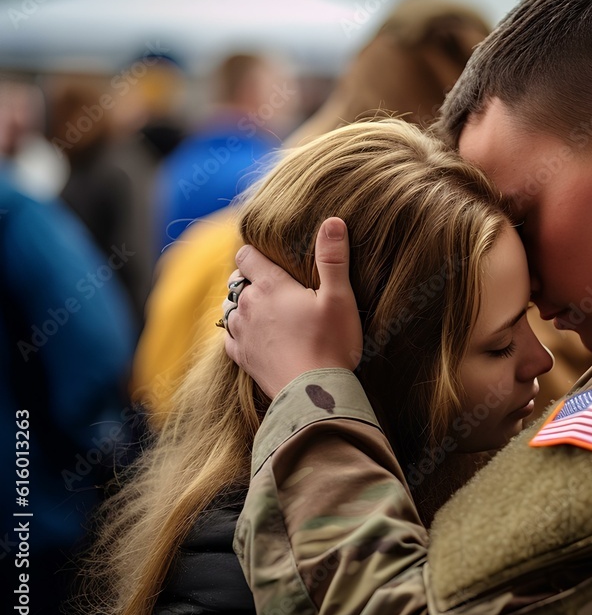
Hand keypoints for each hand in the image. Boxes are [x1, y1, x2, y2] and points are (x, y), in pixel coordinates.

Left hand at [224, 217, 362, 398]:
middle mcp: (248, 306)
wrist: (314, 393)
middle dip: (250, 281)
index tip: (268, 257)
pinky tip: (253, 337)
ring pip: (230, 310)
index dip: (254, 253)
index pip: (246, 256)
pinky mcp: (242, 359)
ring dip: (243, 308)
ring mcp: (242, 334)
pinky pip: (229, 339)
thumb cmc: (331, 343)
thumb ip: (333, 258)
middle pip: (236, 282)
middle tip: (273, 287)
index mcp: (270, 286)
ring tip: (264, 312)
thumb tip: (333, 221)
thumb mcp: (340, 297)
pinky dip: (238, 334)